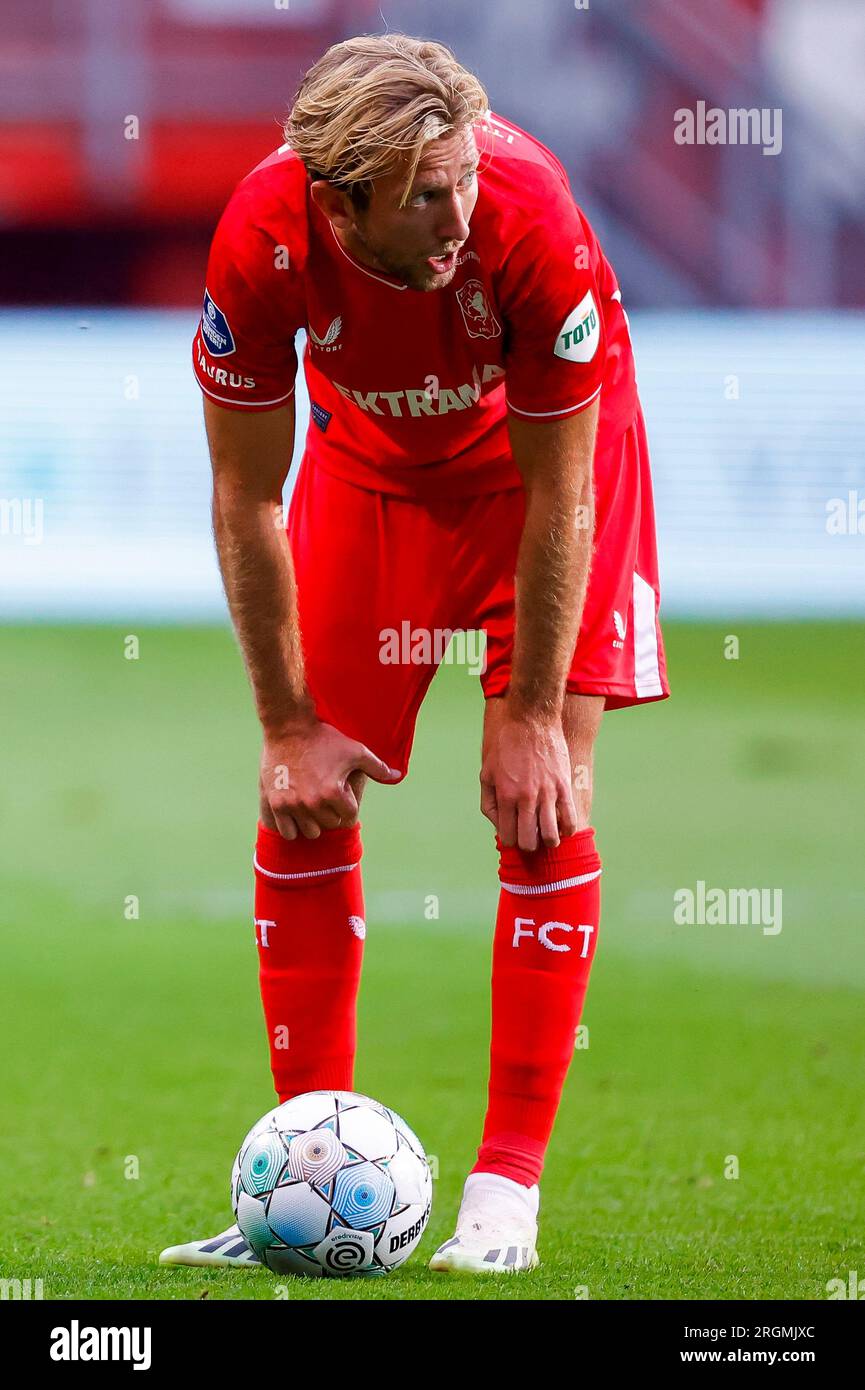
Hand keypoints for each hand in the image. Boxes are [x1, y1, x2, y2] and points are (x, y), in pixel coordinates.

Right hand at [260, 717, 400, 839]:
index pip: (349, 815)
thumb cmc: (324, 738)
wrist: (288, 727)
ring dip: (313, 821)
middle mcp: (313, 802)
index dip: (347, 803)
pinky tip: (296, 811)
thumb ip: (377, 767)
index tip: (340, 791)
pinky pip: (288, 831)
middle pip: (330, 824)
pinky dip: (293, 826)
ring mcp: (293, 805)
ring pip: (311, 831)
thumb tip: (397, 776)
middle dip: (331, 812)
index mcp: (334, 792)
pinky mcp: (277, 803)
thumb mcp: (355, 750)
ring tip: (312, 804)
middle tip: (325, 796)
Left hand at [479, 697, 577, 851]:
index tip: (513, 832)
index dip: (511, 839)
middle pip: (529, 841)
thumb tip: (498, 825)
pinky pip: (570, 820)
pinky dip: (566, 829)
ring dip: (548, 840)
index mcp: (505, 795)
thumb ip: (489, 802)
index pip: (509, 837)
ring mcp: (547, 793)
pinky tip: (562, 826)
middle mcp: (526, 798)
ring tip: (546, 832)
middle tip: (529, 834)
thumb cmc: (505, 744)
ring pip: (551, 836)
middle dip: (528, 843)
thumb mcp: (486, 772)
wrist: (530, 719)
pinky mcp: (564, 786)